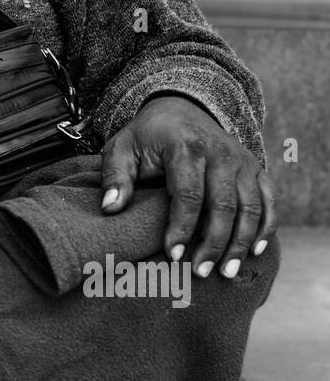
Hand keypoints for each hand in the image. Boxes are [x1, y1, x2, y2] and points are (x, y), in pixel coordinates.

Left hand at [100, 95, 275, 277]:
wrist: (181, 108)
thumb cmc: (148, 135)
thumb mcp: (122, 147)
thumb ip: (115, 176)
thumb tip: (110, 208)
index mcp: (186, 147)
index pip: (188, 194)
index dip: (182, 228)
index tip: (173, 255)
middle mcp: (220, 153)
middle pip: (223, 205)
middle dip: (213, 243)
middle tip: (201, 272)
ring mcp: (242, 161)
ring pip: (250, 207)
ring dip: (240, 243)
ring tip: (225, 271)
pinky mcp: (256, 169)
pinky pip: (269, 201)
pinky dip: (267, 227)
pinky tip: (255, 252)